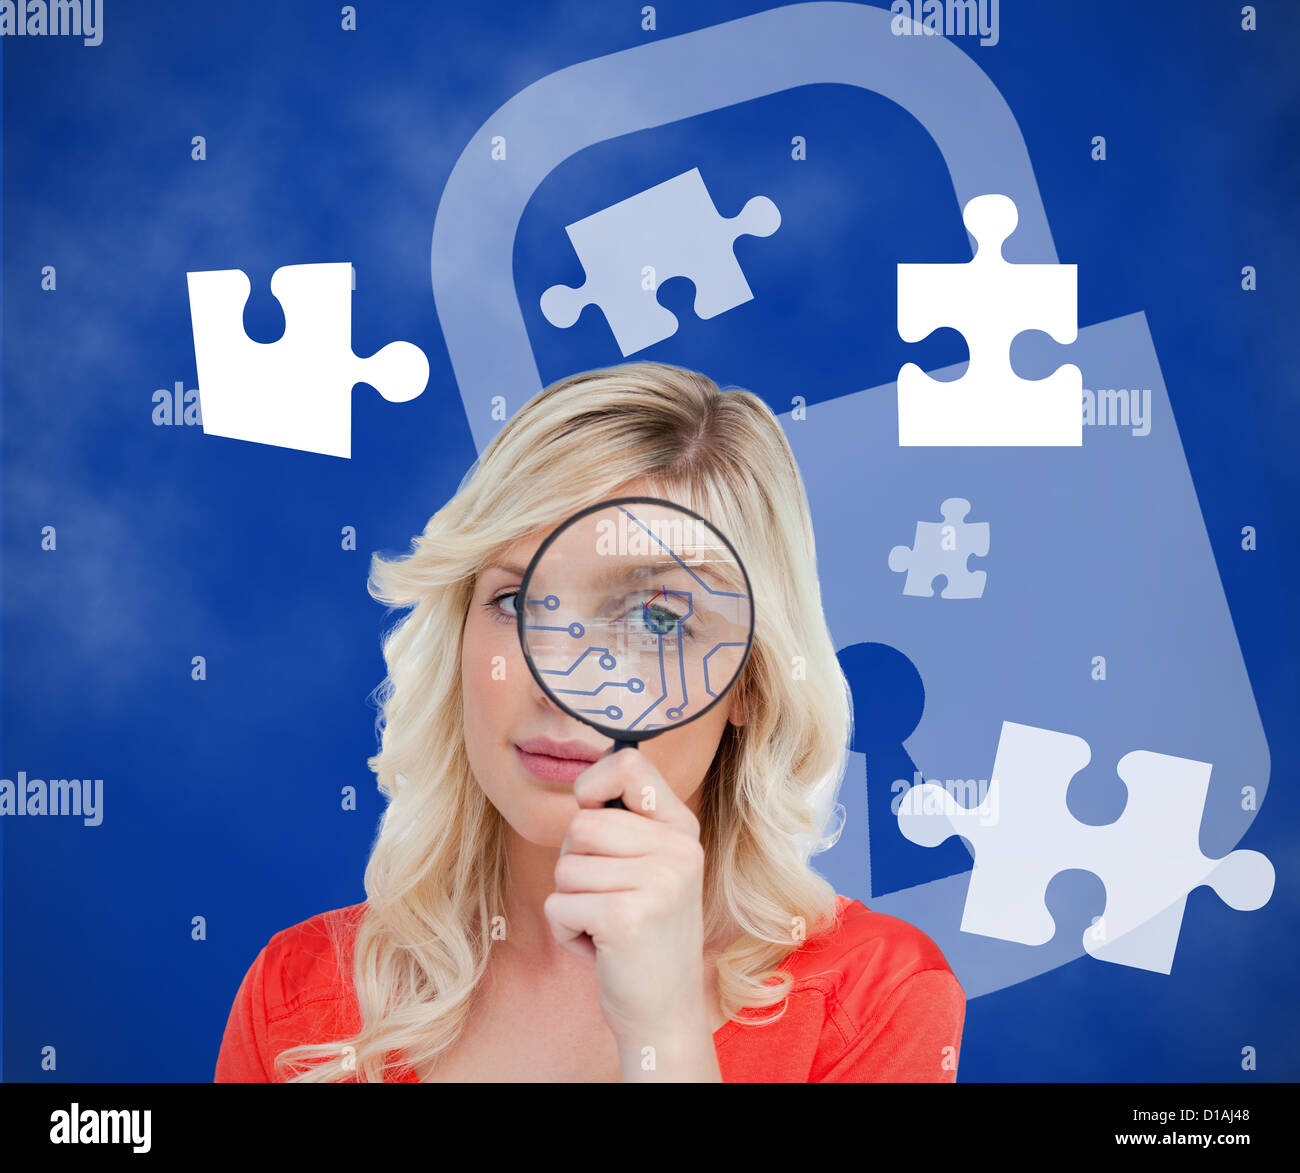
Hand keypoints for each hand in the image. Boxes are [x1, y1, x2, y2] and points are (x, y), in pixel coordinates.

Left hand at [543, 746, 719, 1077]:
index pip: (628, 764)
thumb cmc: (643, 932)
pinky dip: (566, 930)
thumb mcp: (651, 866)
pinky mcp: (626, 918)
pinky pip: (558, 905)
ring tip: (606, 924)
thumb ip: (625, 824)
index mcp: (682, 829)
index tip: (592, 813)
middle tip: (605, 897)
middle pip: (581, 825)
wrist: (664, 1011)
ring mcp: (658, 883)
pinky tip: (601, 948)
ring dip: (571, 902)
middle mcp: (679, 850)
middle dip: (574, 865)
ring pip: (565, 868)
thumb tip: (583, 778)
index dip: (593, 784)